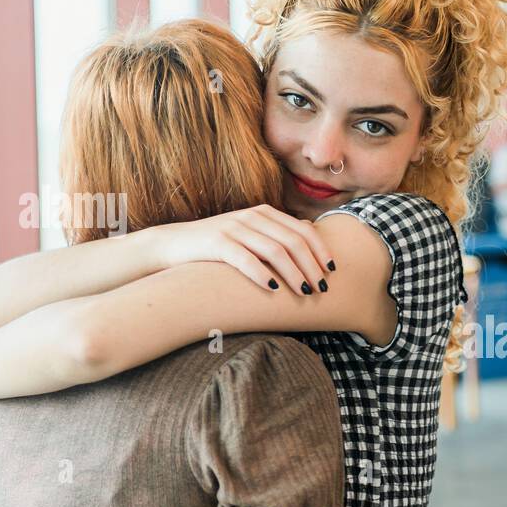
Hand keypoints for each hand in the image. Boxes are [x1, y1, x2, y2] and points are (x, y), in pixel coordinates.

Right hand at [153, 204, 335, 296]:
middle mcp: (252, 217)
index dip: (321, 250)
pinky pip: (245, 259)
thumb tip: (310, 235)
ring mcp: (233, 228)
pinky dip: (262, 274)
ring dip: (293, 274)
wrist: (173, 245)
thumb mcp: (250, 234)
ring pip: (274, 251)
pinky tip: (274, 289)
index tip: (333, 271)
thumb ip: (277, 234)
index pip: (303, 230)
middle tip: (322, 288)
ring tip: (305, 292)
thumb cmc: (218, 246)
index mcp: (264, 213)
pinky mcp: (216, 243)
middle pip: (293, 241)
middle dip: (312, 266)